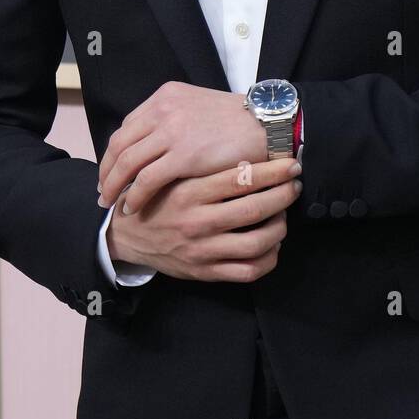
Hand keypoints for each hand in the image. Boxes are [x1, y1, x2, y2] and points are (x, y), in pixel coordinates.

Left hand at [96, 81, 267, 213]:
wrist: (267, 124)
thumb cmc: (239, 121)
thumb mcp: (199, 108)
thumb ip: (175, 120)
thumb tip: (156, 143)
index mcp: (166, 96)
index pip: (128, 126)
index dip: (116, 151)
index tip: (112, 169)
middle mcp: (163, 109)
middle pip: (120, 143)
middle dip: (107, 169)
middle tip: (103, 190)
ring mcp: (171, 130)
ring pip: (127, 162)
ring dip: (114, 185)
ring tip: (110, 203)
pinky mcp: (183, 154)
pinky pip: (146, 179)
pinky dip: (134, 195)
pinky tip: (132, 207)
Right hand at [106, 155, 301, 281]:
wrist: (123, 234)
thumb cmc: (153, 196)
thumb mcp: (168, 172)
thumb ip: (199, 162)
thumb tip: (243, 146)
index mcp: (189, 191)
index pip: (240, 179)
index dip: (272, 171)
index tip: (290, 164)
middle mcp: (197, 221)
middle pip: (254, 209)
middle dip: (283, 195)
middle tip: (295, 184)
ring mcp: (203, 249)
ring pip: (256, 243)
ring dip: (280, 227)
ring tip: (285, 214)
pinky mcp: (205, 271)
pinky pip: (247, 271)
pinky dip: (268, 259)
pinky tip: (273, 245)